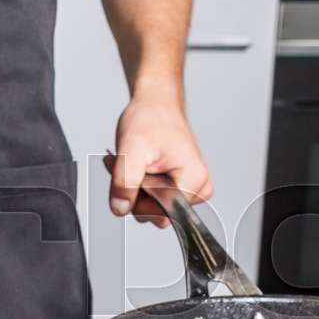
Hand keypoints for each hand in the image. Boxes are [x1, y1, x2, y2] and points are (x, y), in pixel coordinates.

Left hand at [110, 91, 211, 227]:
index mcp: (194, 180)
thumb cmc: (151, 120)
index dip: (139, 198)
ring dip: (132, 188)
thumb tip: (121, 209)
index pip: (162, 213)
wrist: (155, 105)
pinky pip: (153, 200)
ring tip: (128, 161)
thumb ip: (125, 182)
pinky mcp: (179, 187)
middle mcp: (197, 188)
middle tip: (125, 164)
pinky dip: (137, 185)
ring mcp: (189, 189)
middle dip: (133, 192)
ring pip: (151, 208)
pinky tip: (132, 166)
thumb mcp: (132, 149)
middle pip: (156, 213)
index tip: (129, 173)